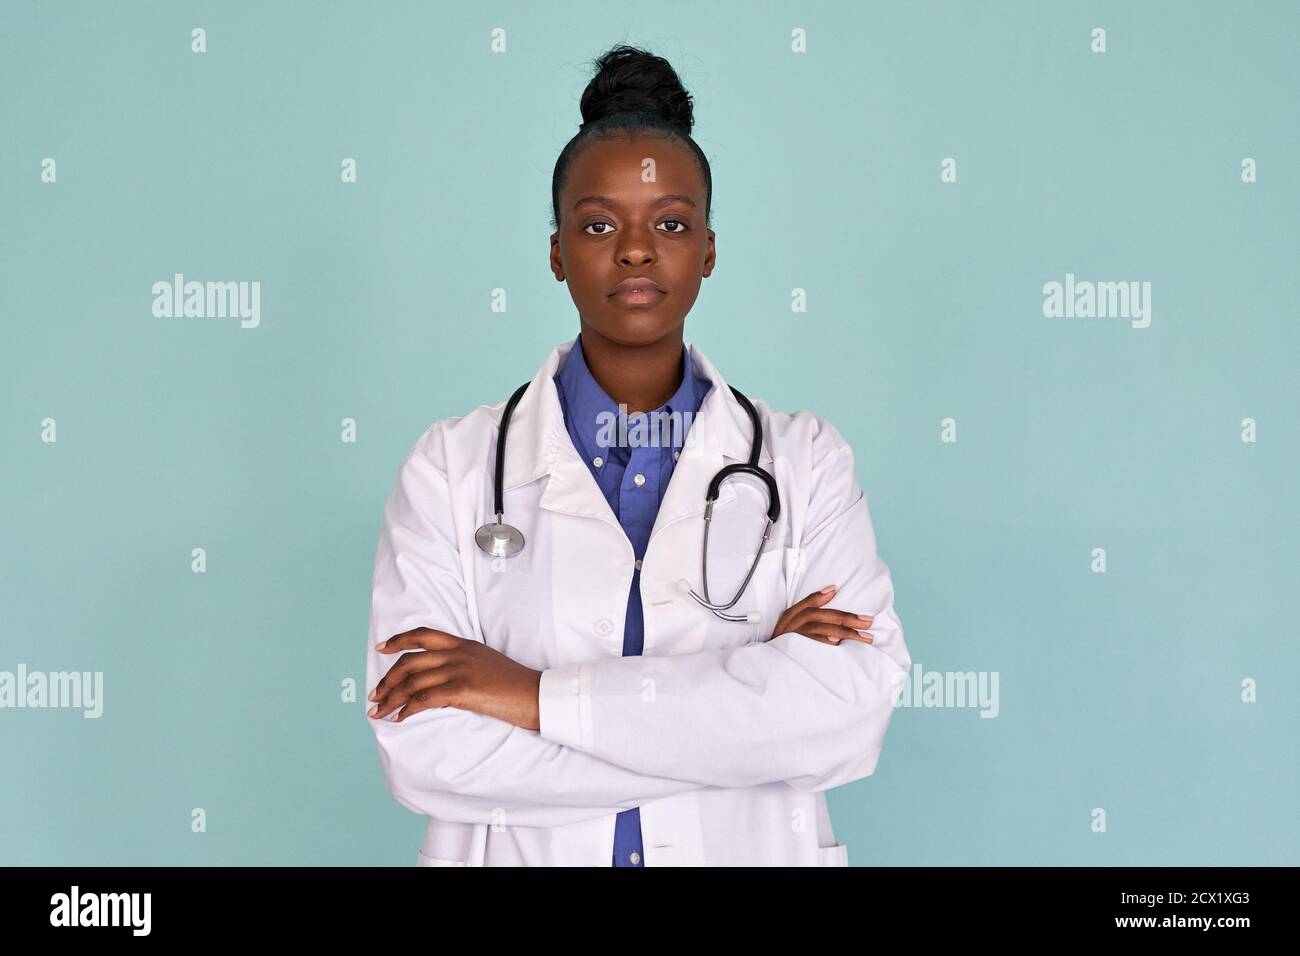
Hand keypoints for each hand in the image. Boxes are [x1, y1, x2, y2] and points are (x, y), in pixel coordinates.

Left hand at [367, 627, 542, 728]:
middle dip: (387, 680)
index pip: (423, 635)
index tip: (382, 647)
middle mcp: (458, 653)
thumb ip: (464, 664)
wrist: (537, 694)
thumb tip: (442, 678)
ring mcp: (460, 670)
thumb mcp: (487, 664)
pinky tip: (399, 718)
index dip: (399, 640)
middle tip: (374, 695)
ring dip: (391, 698)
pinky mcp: (463, 689)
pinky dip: (407, 710)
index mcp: (464, 644)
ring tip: (379, 712)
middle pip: (410, 661)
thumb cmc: (515, 685)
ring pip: (413, 682)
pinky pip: (424, 699)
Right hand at [768, 586, 874, 645]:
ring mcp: (792, 641)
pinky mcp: (793, 653)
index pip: (807, 605)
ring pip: (817, 630)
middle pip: (818, 617)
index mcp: (791, 618)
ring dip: (841, 632)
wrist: (766, 667)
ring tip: (861, 637)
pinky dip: (822, 643)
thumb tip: (832, 589)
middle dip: (845, 618)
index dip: (820, 598)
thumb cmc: (783, 643)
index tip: (837, 590)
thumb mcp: (792, 623)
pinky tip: (836, 644)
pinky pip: (809, 647)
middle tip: (868, 622)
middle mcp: (790, 627)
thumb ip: (810, 605)